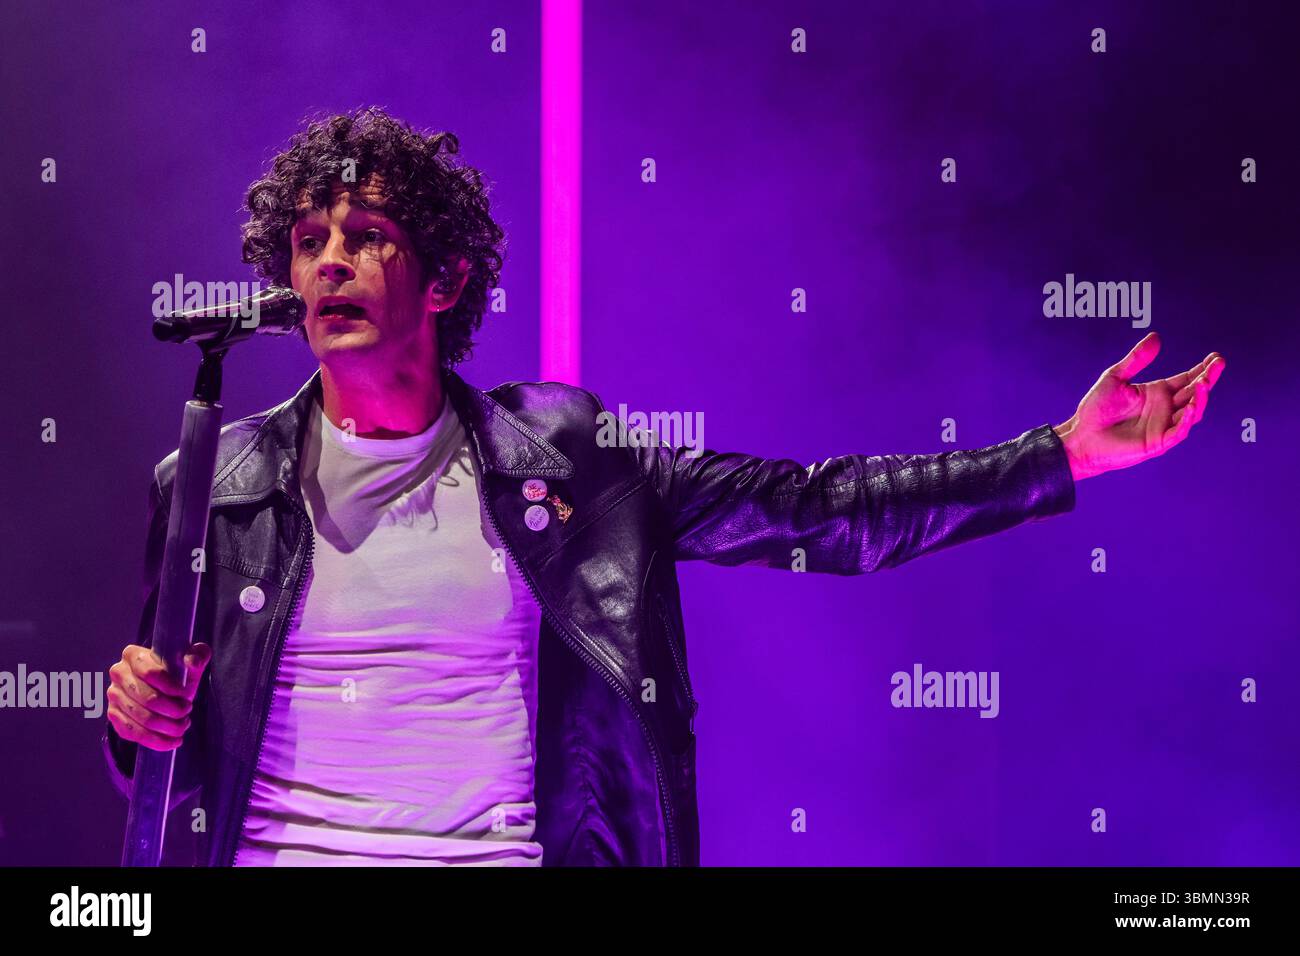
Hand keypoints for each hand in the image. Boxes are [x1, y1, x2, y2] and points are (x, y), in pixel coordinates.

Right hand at [107, 642, 211, 750]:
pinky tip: (172, 740)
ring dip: (167, 727)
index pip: (152, 673)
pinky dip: (156, 741)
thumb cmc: (176, 674)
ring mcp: (113, 695)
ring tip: (183, 726)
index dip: (172, 688)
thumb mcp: (189, 662)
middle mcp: (118, 673)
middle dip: (173, 710)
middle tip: (187, 712)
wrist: (161, 689)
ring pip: (142, 718)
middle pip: (148, 699)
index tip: (187, 695)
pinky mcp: (113, 715)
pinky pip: (132, 733)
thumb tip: (192, 660)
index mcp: (133, 655)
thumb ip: (197, 655)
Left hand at [1053, 332, 1224, 480]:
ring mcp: (1163, 426)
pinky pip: (1178, 432)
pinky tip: (1191, 406)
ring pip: (1192, 412)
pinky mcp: (1157, 442)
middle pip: (1194, 393)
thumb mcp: (1115, 377)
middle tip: (1219, 364)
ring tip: (1204, 382)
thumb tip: (1156, 337)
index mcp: (1158, 392)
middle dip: (1208, 379)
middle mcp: (1165, 409)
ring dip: (1200, 398)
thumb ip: (1136, 359)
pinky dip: (1186, 420)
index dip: (1202, 369)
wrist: (1080, 435)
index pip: (1186, 379)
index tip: (1215, 357)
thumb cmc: (1096, 408)